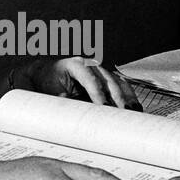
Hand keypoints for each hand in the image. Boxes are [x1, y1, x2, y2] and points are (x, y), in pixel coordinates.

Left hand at [20, 57, 140, 109]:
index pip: (90, 79)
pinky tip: (135, 107)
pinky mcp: (104, 78)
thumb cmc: (46, 83)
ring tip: (134, 111)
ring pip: (117, 82)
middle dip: (116, 96)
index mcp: (75, 65)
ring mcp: (99, 71)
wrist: (44, 73)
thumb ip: (61, 102)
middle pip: (107, 79)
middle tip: (123, 112)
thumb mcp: (49, 91)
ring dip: (126, 96)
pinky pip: (119, 85)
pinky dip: (127, 96)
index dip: (98, 93)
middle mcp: (90, 65)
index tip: (103, 107)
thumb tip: (72, 115)